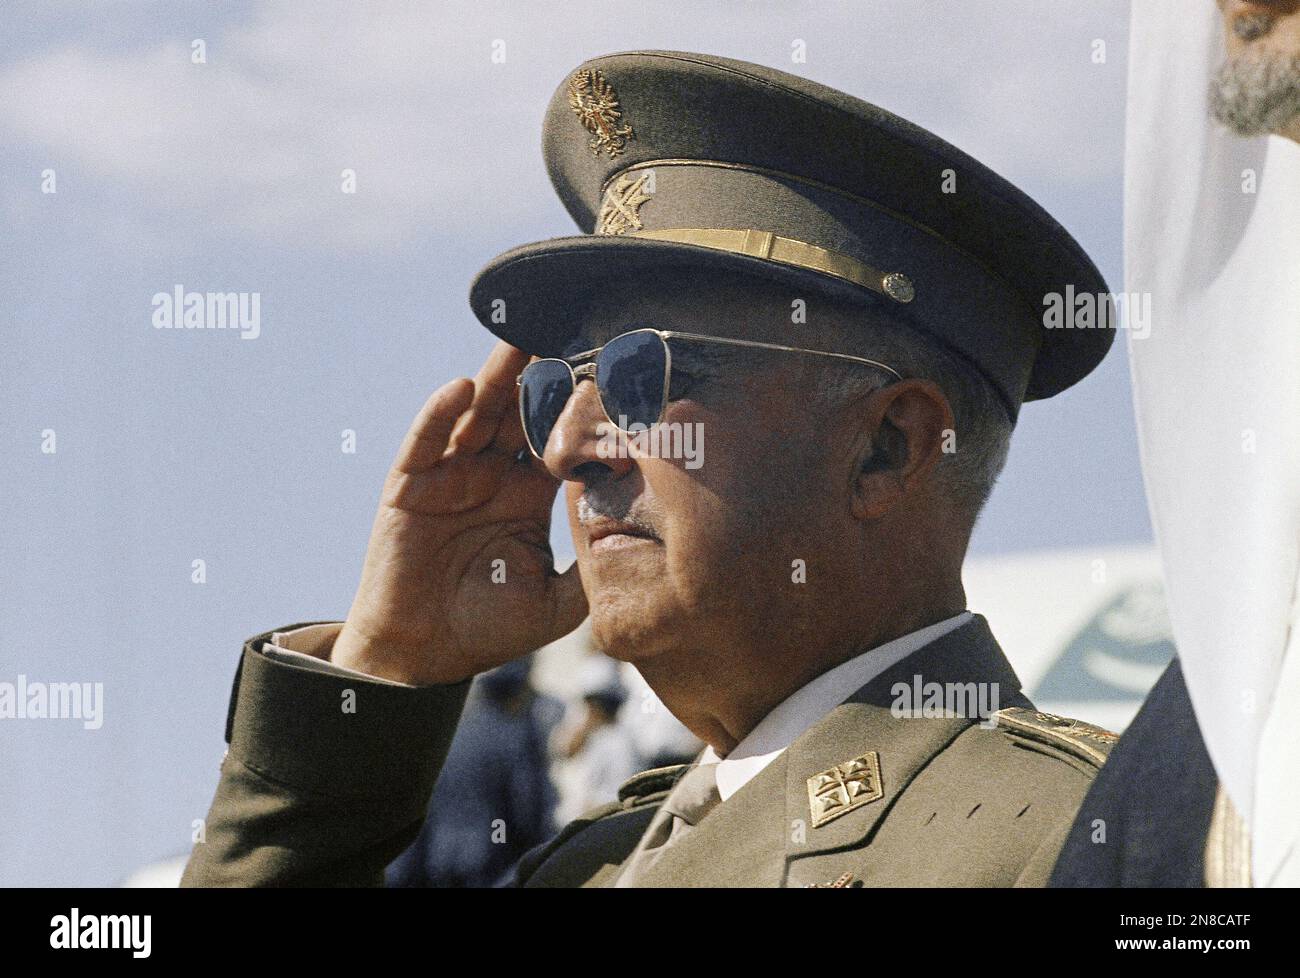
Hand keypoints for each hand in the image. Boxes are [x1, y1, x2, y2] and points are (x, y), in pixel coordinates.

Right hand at [331, 342, 586, 684]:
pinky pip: (425, 442)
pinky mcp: (410, 484)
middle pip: (523, 412)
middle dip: (547, 377)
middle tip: (577, 335)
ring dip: (498, 377)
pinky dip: (441, 414)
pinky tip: (462, 388)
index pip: (562, 441)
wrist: (420, 654)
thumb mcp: (558, 603)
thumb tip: (643, 547)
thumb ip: (593, 571)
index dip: (585, 414)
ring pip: (477, 414)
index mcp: (529, 494)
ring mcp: (450, 474)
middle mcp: (493, 474)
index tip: (617, 379)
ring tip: (523, 340)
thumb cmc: (488, 628)